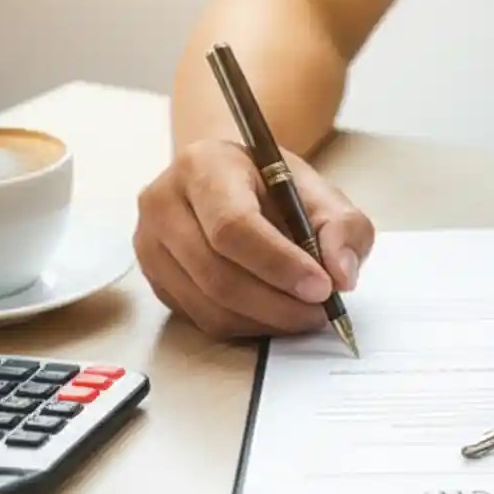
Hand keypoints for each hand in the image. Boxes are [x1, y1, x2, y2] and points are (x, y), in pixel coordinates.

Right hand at [135, 139, 374, 337]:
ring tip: (304, 313)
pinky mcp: (155, 279)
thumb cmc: (271, 184)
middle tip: (320, 311)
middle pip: (218, 275)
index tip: (322, 287)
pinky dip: (247, 326)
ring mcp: (150, 245)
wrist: (229, 180)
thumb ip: (343, 226)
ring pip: (210, 306)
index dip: (279, 264)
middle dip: (278, 303)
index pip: (233, 226)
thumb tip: (341, 275)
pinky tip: (274, 313)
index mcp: (203, 167)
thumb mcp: (318, 191)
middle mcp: (164, 204)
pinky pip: (203, 319)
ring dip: (266, 320)